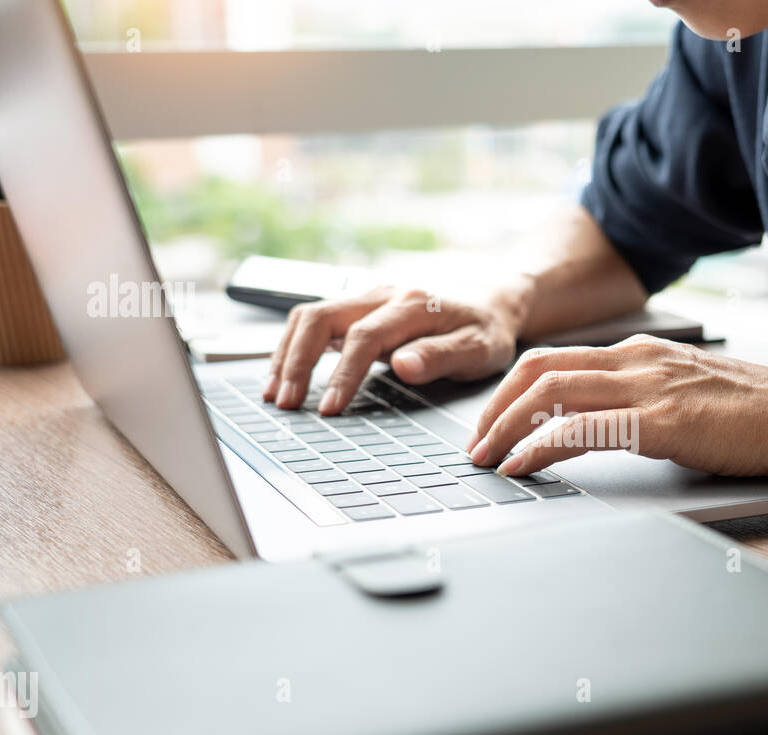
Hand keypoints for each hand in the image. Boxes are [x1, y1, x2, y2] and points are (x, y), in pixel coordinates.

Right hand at [262, 285, 523, 413]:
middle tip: (285, 402)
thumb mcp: (479, 348)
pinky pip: (315, 321)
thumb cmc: (486, 329)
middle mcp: (383, 294)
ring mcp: (367, 298)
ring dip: (286, 353)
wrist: (491, 299)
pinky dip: (294, 347)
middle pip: (322, 317)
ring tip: (275, 393)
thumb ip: (441, 356)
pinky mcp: (358, 308)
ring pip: (310, 315)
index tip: (330, 408)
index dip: (343, 374)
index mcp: (413, 304)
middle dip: (297, 361)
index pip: (365, 337)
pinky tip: (284, 375)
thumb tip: (402, 366)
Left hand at [467, 335, 767, 476]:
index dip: (509, 390)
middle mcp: (637, 359)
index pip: (554, 359)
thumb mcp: (689, 392)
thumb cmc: (759, 414)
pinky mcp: (662, 422)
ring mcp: (648, 387)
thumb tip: (603, 424)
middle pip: (537, 370)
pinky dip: (541, 447)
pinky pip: (582, 428)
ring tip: (487, 459)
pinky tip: (523, 467)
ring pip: (549, 394)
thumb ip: (644, 398)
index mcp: (641, 351)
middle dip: (493, 409)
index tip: (491, 423)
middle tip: (474, 445)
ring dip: (506, 429)